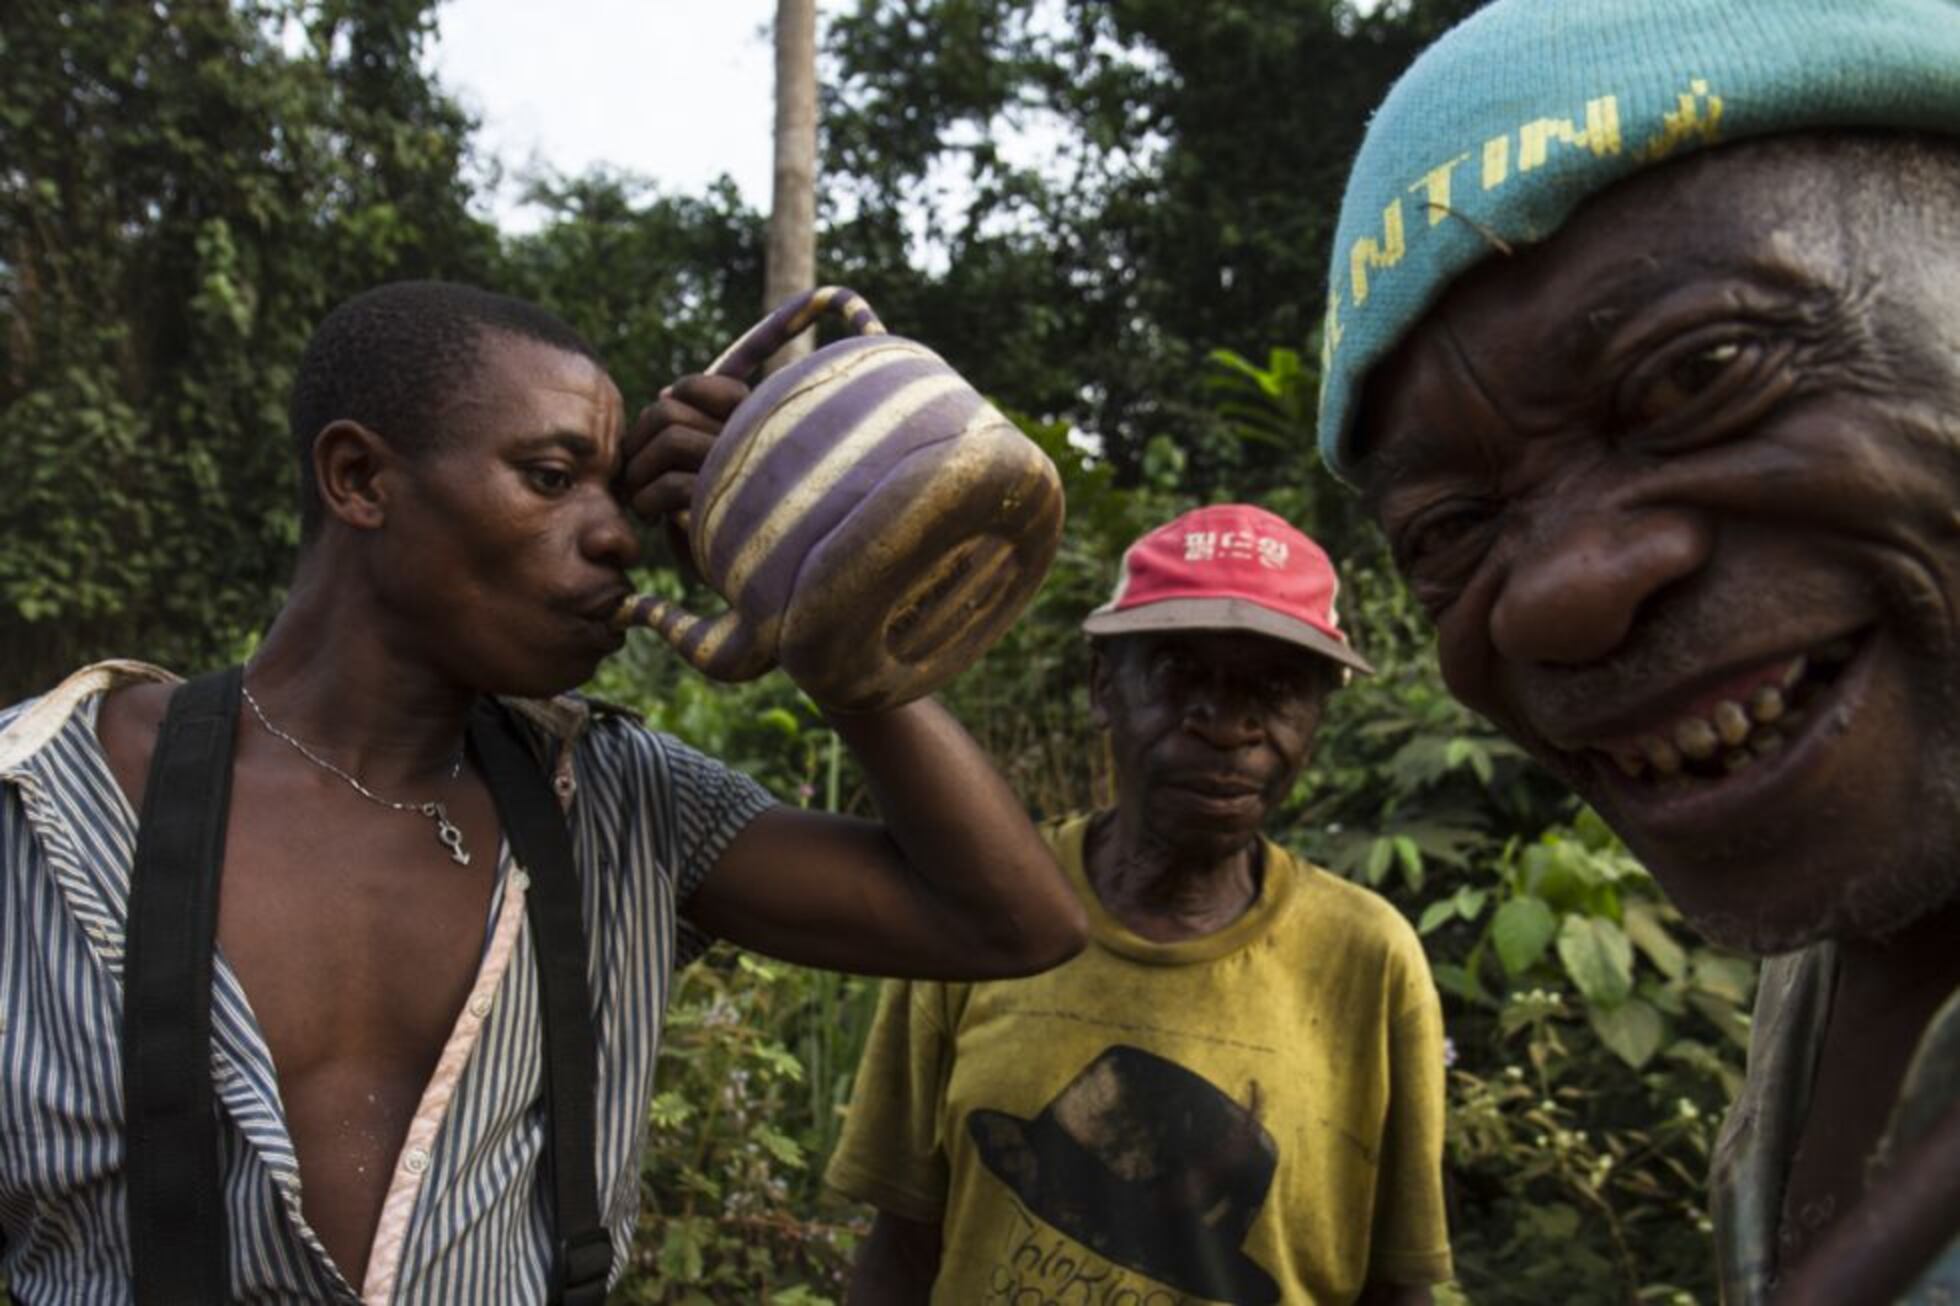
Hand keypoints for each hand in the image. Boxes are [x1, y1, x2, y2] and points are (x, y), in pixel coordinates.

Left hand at [620, 373, 749, 575]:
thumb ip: (697, 430)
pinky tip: (652, 519)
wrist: (757, 579)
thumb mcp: (717, 468)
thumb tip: (663, 394)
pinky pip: (670, 483)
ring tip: (641, 501)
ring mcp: (742, 467)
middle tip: (634, 474)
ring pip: (669, 438)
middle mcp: (756, 439)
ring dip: (638, 471)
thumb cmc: (732, 522)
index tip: (657, 435)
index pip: (708, 389)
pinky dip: (647, 499)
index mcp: (761, 427)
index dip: (674, 403)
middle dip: (637, 442)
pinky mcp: (726, 502)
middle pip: (670, 411)